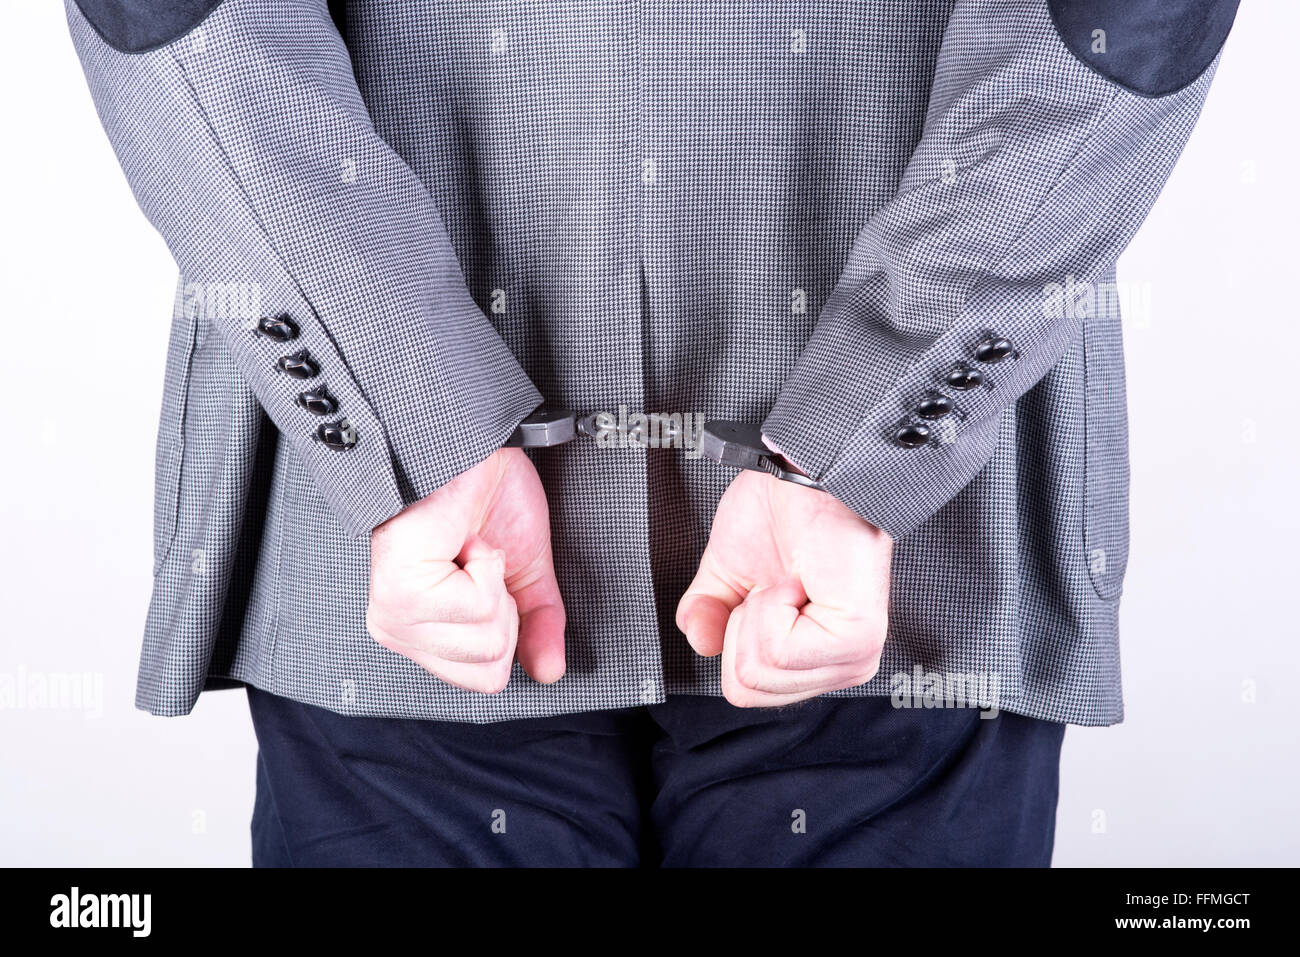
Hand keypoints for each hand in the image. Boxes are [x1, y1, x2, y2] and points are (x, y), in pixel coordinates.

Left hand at [366, 448, 564, 692]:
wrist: (472, 445)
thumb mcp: (525, 571)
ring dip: (493, 581)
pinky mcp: (401, 588)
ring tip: (466, 546)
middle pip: (488, 670)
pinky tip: (459, 539)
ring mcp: (396, 611)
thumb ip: (537, 625)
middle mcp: (400, 627)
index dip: (508, 630)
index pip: (483, 680)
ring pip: (483, 641)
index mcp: (422, 630)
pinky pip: (474, 607)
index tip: (490, 579)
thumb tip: (550, 668)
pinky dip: (485, 565)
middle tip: (479, 560)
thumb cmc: (484, 495)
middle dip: (505, 607)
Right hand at [676, 469, 891, 706]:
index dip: (732, 638)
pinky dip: (770, 607)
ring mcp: (852, 655)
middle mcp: (838, 664)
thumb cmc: (780, 511)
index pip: (748, 692)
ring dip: (756, 612)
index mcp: (813, 656)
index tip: (756, 592)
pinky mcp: (856, 639)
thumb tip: (701, 641)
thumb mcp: (726, 572)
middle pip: (748, 689)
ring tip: (787, 579)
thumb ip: (707, 615)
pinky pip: (779, 651)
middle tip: (772, 585)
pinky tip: (798, 581)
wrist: (802, 472)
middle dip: (739, 628)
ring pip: (760, 672)